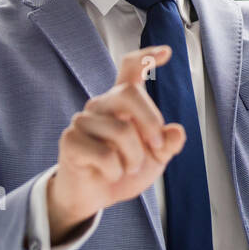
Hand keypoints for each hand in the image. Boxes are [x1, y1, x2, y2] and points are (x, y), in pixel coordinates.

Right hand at [46, 45, 185, 242]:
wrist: (94, 197)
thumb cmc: (122, 170)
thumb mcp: (154, 159)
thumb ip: (167, 144)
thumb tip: (177, 132)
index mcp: (123, 102)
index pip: (130, 68)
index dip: (147, 57)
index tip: (166, 52)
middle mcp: (102, 104)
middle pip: (129, 92)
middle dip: (150, 121)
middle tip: (156, 147)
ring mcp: (83, 120)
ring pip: (121, 131)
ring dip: (133, 159)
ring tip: (126, 168)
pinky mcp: (70, 139)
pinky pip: (105, 155)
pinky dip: (115, 172)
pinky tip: (108, 174)